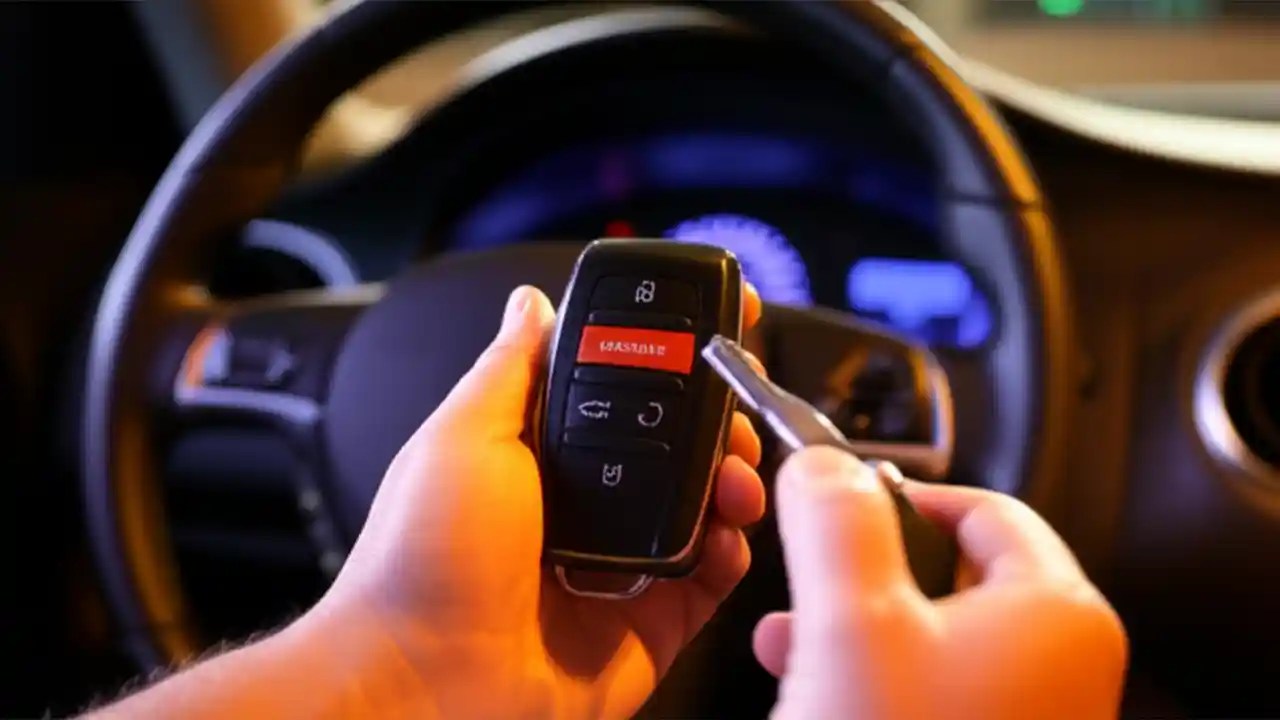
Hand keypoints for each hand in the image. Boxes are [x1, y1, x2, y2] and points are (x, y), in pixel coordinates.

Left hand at [307, 284, 765, 717]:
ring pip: (706, 505)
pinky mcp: (650, 621)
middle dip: (718, 416)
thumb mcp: (465, 436)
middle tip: (734, 408)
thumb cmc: (422, 562)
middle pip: (677, 442)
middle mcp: (585, 502)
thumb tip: (530, 303)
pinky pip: (713, 578)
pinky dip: (733, 551)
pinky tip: (728, 532)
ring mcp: (621, 562)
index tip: (718, 321)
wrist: (426, 684)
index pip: (623, 387)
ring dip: (735, 478)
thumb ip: (513, 366)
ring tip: (734, 477)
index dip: (671, 355)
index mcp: (541, 452)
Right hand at [753, 448, 1127, 719]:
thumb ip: (835, 521)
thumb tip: (822, 464)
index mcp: (1056, 612)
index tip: (834, 503)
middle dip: (860, 575)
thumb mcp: (849, 621)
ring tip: (792, 648)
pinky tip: (818, 696)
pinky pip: (931, 692)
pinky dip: (872, 680)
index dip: (896, 494)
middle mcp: (1058, 665)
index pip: (982, 506)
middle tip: (806, 585)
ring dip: (854, 629)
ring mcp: (1027, 715)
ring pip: (931, 635)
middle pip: (950, 570)